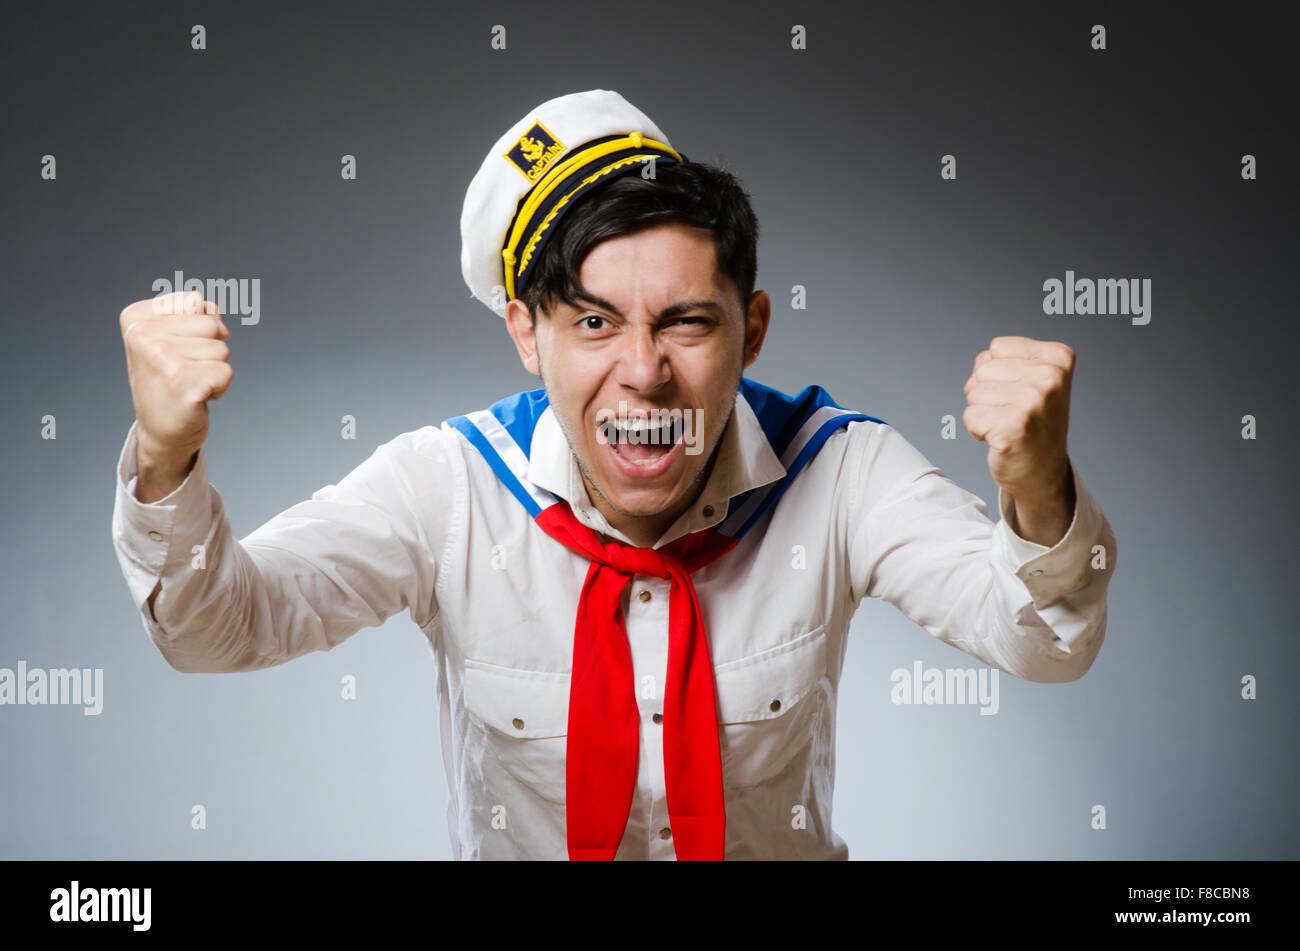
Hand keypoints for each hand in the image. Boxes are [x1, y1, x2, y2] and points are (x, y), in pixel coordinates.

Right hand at [120, 289, 231, 472]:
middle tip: (186, 370)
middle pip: (212, 324)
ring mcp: (161, 358)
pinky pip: (226, 372)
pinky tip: (197, 397)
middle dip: (210, 348)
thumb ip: (195, 313)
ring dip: (214, 369)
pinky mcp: (183, 382)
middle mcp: (142, 334)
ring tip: (190, 383)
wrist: (161, 432)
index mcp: (135, 317)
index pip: (195, 301)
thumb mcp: (172, 337)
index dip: (199, 327)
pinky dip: (220, 388)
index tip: (177, 349)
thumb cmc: (170, 380)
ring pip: (222, 348)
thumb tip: (219, 321)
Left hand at [962, 335, 1072, 506]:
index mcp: (1058, 358)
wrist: (1043, 473)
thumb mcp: (1029, 381)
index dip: (998, 372)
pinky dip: (978, 431)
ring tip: (1008, 426)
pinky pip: (970, 416)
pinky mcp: (1015, 427)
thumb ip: (999, 363)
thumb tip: (972, 380)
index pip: (997, 347)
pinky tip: (1001, 439)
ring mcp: (1034, 402)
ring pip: (974, 393)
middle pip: (983, 369)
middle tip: (1012, 413)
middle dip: (988, 393)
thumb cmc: (1033, 424)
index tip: (1020, 393)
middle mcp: (1051, 377)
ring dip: (984, 413)